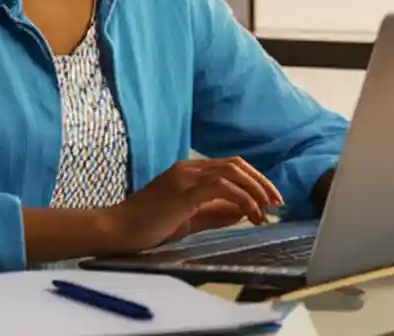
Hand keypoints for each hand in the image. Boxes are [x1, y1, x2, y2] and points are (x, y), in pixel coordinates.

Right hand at [106, 157, 283, 251]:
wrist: (117, 229)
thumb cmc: (147, 225)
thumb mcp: (188, 218)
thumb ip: (214, 212)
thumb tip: (244, 211)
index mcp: (188, 171)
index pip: (230, 165)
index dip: (254, 179)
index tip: (269, 197)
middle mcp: (189, 168)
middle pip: (236, 164)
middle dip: (261, 181)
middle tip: (277, 201)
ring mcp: (185, 177)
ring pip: (232, 172)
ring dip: (255, 190)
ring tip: (267, 209)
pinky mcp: (184, 191)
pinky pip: (222, 187)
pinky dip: (242, 199)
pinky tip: (250, 213)